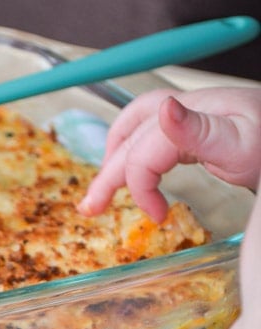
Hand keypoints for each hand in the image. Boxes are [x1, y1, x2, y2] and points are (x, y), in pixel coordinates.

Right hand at [78, 87, 260, 221]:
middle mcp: (183, 111)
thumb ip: (198, 129)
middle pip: (130, 139)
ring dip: (113, 160)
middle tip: (89, 210)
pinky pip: (150, 136)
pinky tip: (135, 173)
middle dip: (107, 176)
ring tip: (102, 189)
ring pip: (134, 132)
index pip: (143, 152)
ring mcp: (187, 116)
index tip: (157, 218)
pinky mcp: (194, 127)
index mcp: (189, 114)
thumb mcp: (239, 145)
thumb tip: (164, 111)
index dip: (141, 188)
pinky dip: (133, 154)